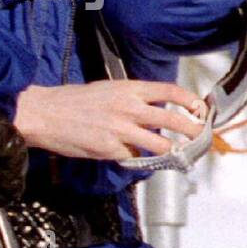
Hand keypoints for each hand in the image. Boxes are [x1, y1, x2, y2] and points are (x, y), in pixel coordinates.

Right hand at [13, 81, 205, 160]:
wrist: (46, 113)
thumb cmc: (73, 100)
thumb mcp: (107, 90)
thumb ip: (130, 100)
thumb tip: (151, 112)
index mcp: (128, 89)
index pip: (169, 91)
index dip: (189, 100)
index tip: (199, 109)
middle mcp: (129, 108)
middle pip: (173, 120)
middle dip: (192, 130)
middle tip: (200, 136)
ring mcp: (122, 131)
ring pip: (160, 145)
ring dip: (172, 151)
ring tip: (177, 154)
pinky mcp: (111, 150)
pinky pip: (134, 157)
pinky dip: (136, 158)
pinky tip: (133, 156)